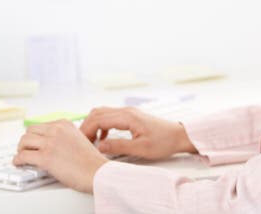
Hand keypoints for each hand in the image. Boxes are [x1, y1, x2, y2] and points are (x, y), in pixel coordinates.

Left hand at [13, 120, 108, 192]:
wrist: (97, 172)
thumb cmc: (90, 160)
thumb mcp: (78, 138)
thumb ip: (63, 136)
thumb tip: (49, 142)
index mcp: (64, 124)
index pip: (41, 125)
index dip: (34, 135)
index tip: (32, 141)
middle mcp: (56, 130)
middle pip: (30, 131)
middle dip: (26, 141)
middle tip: (25, 148)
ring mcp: (50, 143)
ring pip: (24, 141)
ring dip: (21, 149)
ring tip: (21, 155)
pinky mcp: (45, 157)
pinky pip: (23, 156)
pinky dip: (18, 160)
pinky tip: (18, 163)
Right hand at [80, 106, 196, 159]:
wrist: (178, 135)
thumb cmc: (164, 142)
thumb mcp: (142, 148)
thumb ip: (119, 146)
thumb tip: (100, 146)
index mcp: (127, 116)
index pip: (98, 119)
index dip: (87, 130)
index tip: (82, 142)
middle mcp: (126, 111)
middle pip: (97, 113)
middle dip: (86, 126)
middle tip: (81, 141)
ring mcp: (128, 112)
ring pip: (102, 113)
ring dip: (93, 124)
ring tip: (90, 140)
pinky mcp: (130, 116)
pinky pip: (110, 116)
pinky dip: (101, 125)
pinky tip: (103, 138)